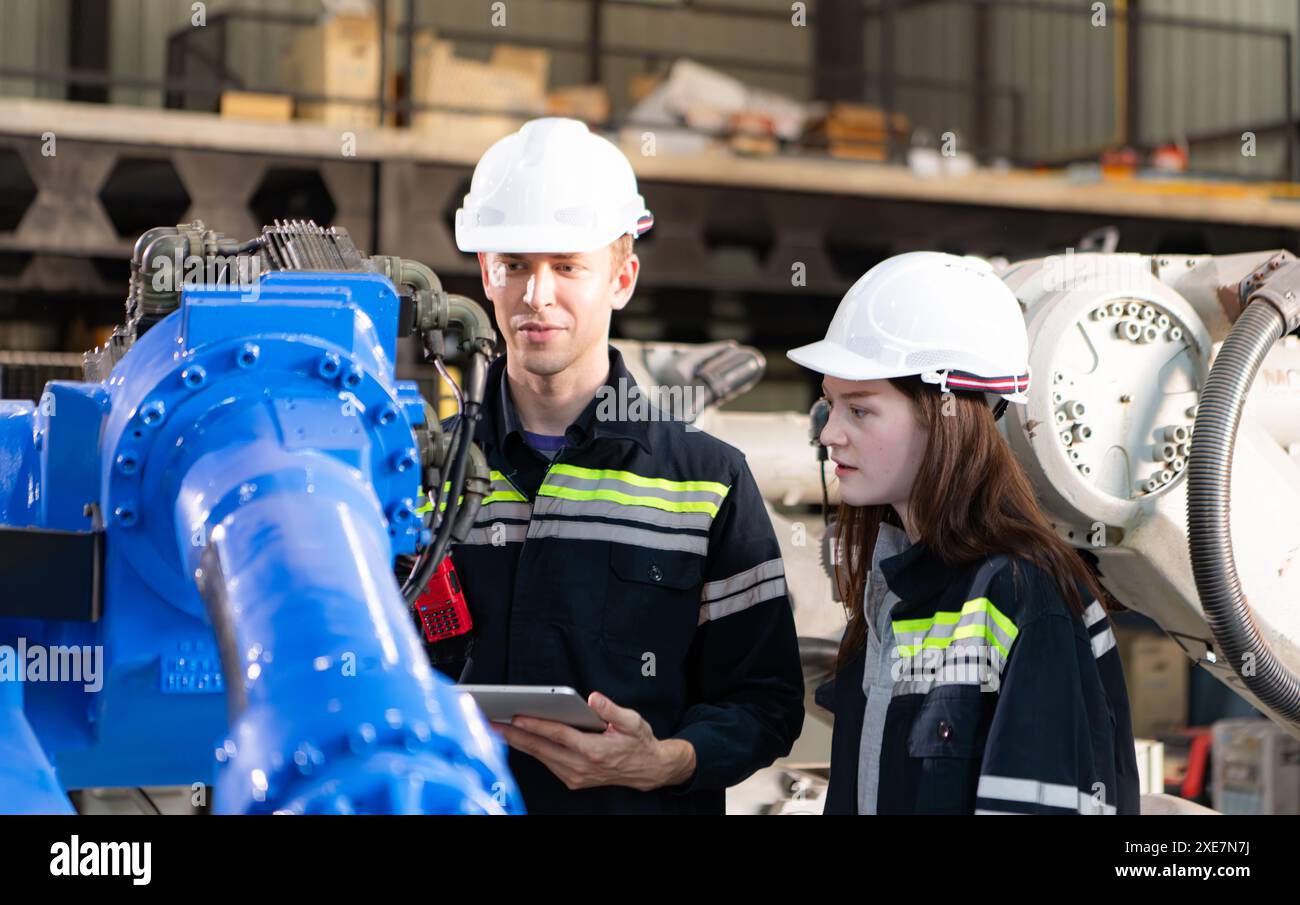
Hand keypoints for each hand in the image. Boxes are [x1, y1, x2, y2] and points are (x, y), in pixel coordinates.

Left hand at [493, 692, 695, 791]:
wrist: (647, 770)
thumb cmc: (638, 742)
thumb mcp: (632, 721)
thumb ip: (611, 710)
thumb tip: (593, 698)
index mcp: (594, 750)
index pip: (558, 735)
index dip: (536, 725)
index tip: (516, 716)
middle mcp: (581, 766)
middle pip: (540, 748)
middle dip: (514, 734)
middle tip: (491, 722)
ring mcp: (575, 775)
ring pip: (540, 756)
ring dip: (517, 742)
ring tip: (497, 728)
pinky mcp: (572, 780)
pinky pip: (547, 762)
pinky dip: (531, 750)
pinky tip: (518, 738)